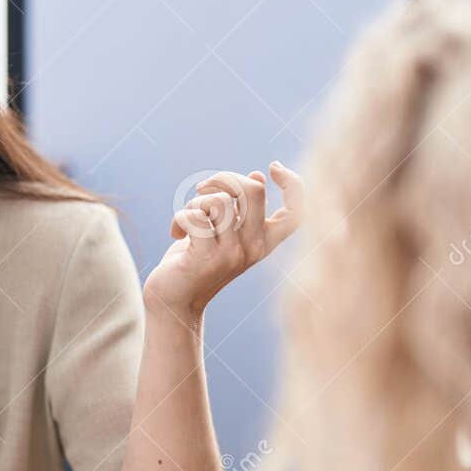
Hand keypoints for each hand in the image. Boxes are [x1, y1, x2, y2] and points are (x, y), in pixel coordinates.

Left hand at [142, 161, 304, 317]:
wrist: (173, 302)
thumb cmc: (195, 260)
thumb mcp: (224, 233)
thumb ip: (240, 210)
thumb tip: (256, 175)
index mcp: (263, 242)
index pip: (297, 212)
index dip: (294, 184)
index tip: (272, 168)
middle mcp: (253, 249)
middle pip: (253, 189)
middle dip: (223, 178)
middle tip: (203, 191)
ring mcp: (232, 255)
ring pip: (219, 200)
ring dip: (195, 201)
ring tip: (187, 217)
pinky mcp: (206, 258)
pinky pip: (194, 216)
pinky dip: (179, 217)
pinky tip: (175, 233)